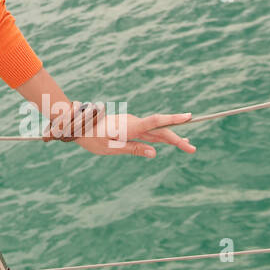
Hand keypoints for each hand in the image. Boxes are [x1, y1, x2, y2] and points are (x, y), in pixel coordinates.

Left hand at [72, 109, 195, 158]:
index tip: (188, 116)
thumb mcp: (110, 148)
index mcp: (129, 127)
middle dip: (177, 138)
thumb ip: (133, 149)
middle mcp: (133, 123)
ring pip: (155, 131)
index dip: (172, 120)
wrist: (77, 125)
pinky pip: (147, 132)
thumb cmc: (91, 137)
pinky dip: (159, 137)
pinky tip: (167, 141)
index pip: (155, 123)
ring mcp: (131, 124)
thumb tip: (155, 152)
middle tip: (193, 149)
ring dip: (171, 138)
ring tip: (187, 144)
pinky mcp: (128, 126)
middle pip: (159, 130)